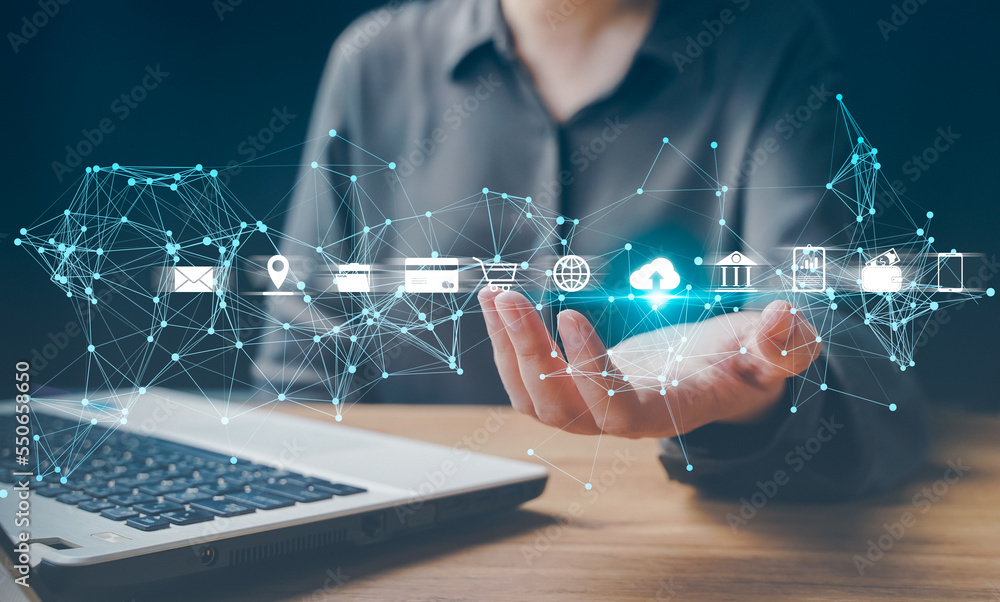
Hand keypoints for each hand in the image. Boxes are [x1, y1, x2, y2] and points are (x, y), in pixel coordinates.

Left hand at [478, 289, 820, 437]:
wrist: (719, 373)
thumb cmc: (745, 364)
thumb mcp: (773, 354)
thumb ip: (783, 346)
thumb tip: (784, 319)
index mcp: (665, 411)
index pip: (617, 410)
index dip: (590, 372)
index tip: (570, 316)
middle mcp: (619, 416)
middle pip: (559, 407)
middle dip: (528, 354)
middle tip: (510, 298)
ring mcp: (591, 404)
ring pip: (533, 397)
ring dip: (507, 349)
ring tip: (496, 296)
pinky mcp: (574, 386)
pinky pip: (527, 377)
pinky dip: (506, 344)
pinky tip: (497, 304)